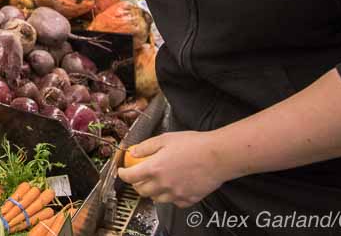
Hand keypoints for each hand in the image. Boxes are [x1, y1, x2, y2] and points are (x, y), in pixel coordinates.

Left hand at [116, 131, 233, 207]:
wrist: (218, 156)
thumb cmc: (194, 145)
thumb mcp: (165, 139)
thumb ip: (146, 147)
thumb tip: (133, 152)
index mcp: (155, 168)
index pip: (130, 177)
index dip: (123, 174)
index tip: (122, 171)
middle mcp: (163, 184)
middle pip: (141, 191)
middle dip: (137, 183)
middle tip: (140, 176)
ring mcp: (175, 194)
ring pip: (156, 199)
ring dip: (153, 191)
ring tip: (158, 181)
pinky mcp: (187, 200)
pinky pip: (174, 202)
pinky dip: (170, 196)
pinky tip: (174, 186)